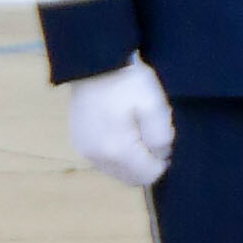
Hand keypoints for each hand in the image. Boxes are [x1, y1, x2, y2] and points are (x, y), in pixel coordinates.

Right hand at [66, 58, 173, 189]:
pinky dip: (116, 155)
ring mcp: (85, 151)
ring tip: (135, 132)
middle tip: (151, 136)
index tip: (163, 140)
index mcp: (116, 150)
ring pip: (117, 172)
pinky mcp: (79, 143)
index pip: (148, 176)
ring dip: (131, 161)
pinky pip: (104, 162)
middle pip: (131, 178)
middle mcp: (97, 158)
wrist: (95, 63)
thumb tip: (161, 154)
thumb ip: (161, 136)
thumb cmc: (127, 82)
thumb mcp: (154, 105)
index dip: (162, 162)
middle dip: (146, 164)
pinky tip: (120, 133)